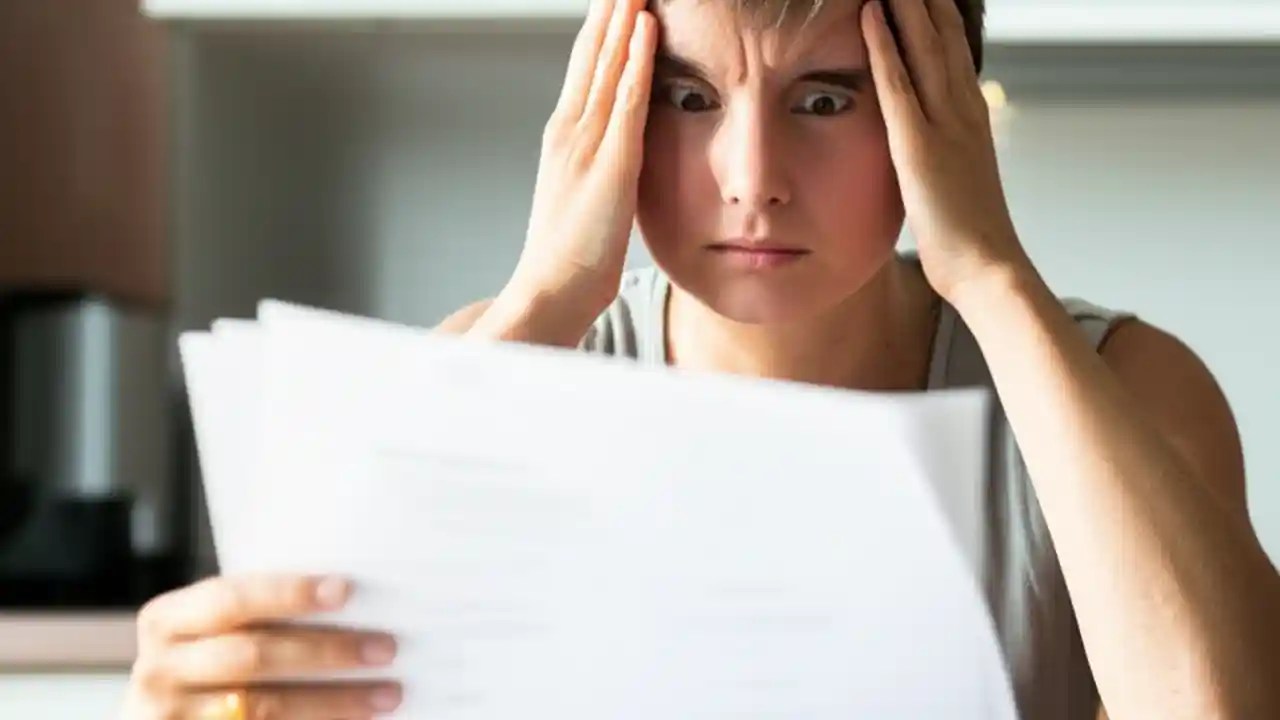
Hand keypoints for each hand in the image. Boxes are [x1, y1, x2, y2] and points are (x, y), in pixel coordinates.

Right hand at [122, 575, 400, 718]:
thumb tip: (349, 597)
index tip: (345, 590)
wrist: (167, 719)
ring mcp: (171, 718)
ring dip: (335, 701)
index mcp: (166, 621)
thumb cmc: (207, 664)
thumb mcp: (213, 632)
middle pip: (253, 656)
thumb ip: (258, 614)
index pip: (231, 599)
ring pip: (265, 708)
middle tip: (386, 647)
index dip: (288, 593)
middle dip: (326, 651)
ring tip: (388, 693)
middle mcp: (158, 671)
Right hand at [506, 0, 658, 317]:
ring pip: (607, 64)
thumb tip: (619, 148)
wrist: (550, 291)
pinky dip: (635, 61)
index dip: (603, 26)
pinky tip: (646, 28)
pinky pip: (626, 102)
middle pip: (592, 51)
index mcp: (564, 136)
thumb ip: (597, 164)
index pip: (586, 65)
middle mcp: (569, 129)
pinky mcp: (609, 165)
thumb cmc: (569, 257)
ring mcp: (586, 144)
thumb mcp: (584, 196)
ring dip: (623, 17)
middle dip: (610, 7)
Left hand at [862, 0, 1035, 302]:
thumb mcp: (955, 179)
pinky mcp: (919, 147)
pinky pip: (897, 86)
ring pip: (922, 46)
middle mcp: (963, 109)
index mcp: (971, 115)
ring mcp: (944, 125)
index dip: (934, 11)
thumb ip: (940, 153)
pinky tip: (868, 15)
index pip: (950, 47)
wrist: (986, 267)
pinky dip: (882, 46)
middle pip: (940, 33)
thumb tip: (920, 147)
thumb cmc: (968, 235)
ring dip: (903, 5)